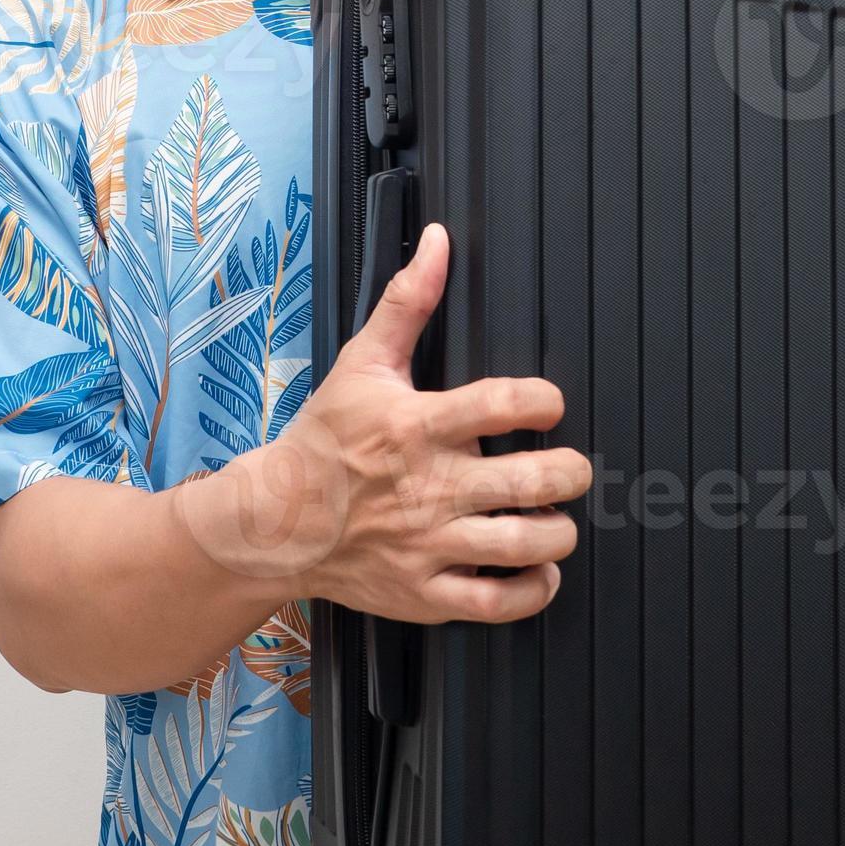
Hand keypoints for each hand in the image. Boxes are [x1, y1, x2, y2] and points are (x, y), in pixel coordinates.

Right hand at [180, 223, 590, 623]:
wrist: (274, 521)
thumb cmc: (324, 440)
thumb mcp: (362, 362)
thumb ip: (408, 302)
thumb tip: (438, 242)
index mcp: (418, 426)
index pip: (506, 404)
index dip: (545, 401)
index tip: (548, 405)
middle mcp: (430, 487)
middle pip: (535, 480)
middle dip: (570, 471)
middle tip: (568, 467)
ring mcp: (429, 545)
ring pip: (526, 543)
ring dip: (558, 529)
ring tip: (552, 515)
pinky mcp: (425, 593)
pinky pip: (498, 603)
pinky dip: (534, 588)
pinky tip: (538, 567)